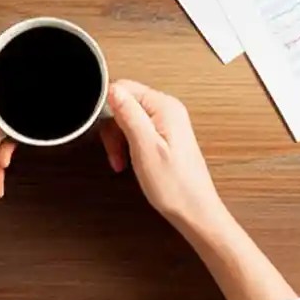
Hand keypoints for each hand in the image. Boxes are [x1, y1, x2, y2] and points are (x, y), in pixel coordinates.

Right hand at [99, 80, 226, 227]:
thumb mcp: (144, 148)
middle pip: (125, 104)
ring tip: (121, 161)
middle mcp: (168, 110)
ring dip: (118, 140)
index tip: (105, 133)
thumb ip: (128, 114)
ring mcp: (168, 123)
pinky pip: (137, 131)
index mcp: (164, 107)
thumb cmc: (175, 186)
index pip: (124, 88)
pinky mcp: (166, 136)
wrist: (194, 211)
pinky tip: (129, 161)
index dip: (107, 109)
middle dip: (113, 129)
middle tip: (115, 153)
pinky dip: (128, 145)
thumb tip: (113, 88)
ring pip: (128, 119)